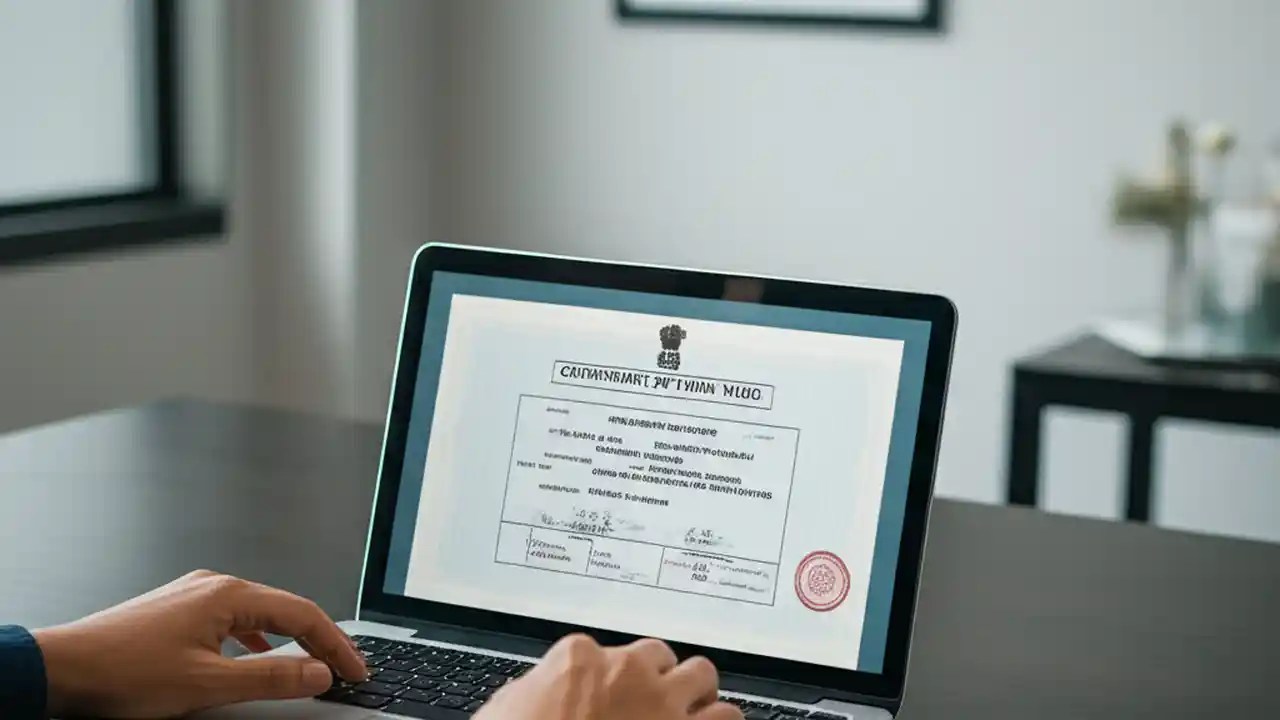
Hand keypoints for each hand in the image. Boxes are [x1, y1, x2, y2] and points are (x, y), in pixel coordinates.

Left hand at [33, 570, 366, 718]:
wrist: (61, 669)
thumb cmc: (122, 673)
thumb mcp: (207, 684)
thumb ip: (271, 677)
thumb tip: (317, 672)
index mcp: (228, 595)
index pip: (303, 615)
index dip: (336, 646)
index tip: (355, 670)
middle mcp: (213, 586)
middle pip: (284, 610)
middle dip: (318, 641)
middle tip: (342, 669)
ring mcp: (192, 596)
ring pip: (259, 615)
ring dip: (288, 642)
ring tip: (307, 666)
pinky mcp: (176, 611)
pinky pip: (233, 621)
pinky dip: (256, 641)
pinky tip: (253, 659)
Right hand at [475, 634, 742, 719]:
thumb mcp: (506, 709)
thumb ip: (534, 690)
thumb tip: (535, 693)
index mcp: (580, 658)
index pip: (611, 651)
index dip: (615, 677)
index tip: (613, 694)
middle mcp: (627, 672)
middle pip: (663, 657)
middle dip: (661, 679)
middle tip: (656, 703)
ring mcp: (662, 704)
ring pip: (704, 679)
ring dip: (698, 698)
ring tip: (693, 714)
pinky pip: (727, 718)